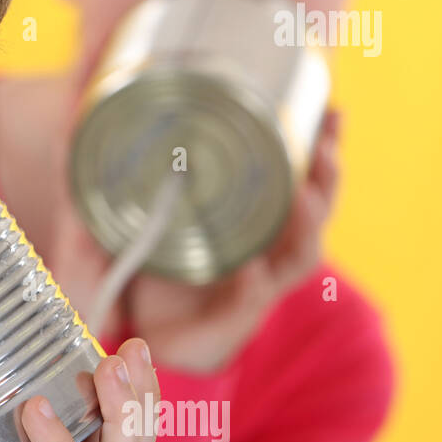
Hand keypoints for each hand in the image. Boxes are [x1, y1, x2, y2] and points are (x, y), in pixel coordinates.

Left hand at [48, 108, 341, 372]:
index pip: (304, 179)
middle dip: (327, 177)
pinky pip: (249, 303)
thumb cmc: (164, 264)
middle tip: (326, 143)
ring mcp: (259, 284)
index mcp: (261, 221)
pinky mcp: (234, 320)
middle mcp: (271, 251)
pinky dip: (251, 287)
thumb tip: (108, 112)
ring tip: (304, 196)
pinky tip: (251, 271)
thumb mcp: (154, 208)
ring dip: (305, 226)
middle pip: (315, 212)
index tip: (333, 109)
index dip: (322, 145)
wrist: (154, 332)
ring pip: (299, 256)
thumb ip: (140, 171)